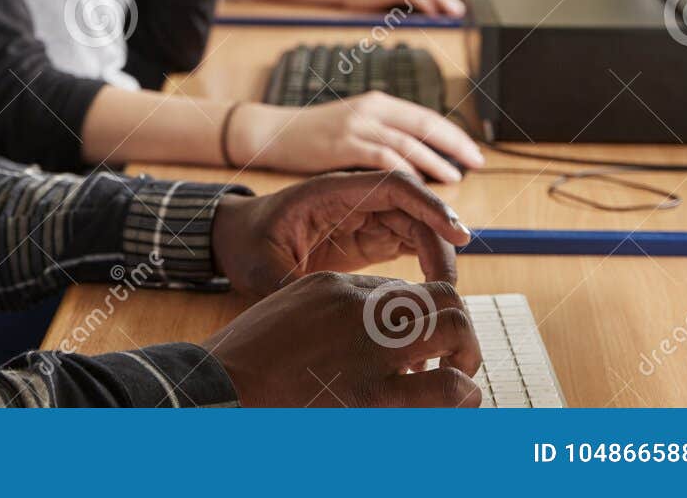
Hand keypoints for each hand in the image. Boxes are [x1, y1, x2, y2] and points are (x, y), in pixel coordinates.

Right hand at [203, 272, 480, 406]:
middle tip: (454, 357)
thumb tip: (364, 335)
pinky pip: (443, 385)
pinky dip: (463, 391)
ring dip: (466, 351)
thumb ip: (329, 315)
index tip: (419, 346)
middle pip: (440, 296)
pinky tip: (462, 399)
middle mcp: (361, 306)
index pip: (404, 288)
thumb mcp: (288, 315)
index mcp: (337, 286)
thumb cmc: (244, 362)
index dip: (421, 316)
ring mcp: (370, 346)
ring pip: (453, 326)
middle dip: (457, 325)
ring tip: (460, 375)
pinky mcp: (372, 393)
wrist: (220, 389)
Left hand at [210, 169, 471, 295]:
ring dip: (434, 254)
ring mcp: (362, 217)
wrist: (234, 241)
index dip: (430, 204)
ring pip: (415, 226)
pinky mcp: (366, 238)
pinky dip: (423, 264)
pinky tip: (428, 294)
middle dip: (438, 239)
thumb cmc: (246, 245)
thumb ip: (295, 289)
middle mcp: (354, 199)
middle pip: (413, 207)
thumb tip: (324, 325)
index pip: (393, 186)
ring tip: (441, 298)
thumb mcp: (262, 270)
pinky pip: (406, 243)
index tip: (457, 232)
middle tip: (448, 287)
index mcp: (332, 192)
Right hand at [228, 93, 483, 182]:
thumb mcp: (353, 131)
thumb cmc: (312, 138)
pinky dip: (405, 171)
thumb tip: (417, 166)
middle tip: (477, 162)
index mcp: (378, 103)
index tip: (473, 152)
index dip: (453, 134)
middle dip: (454, 144)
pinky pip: (383, 157)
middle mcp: (372, 109)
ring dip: (435, 162)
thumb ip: (381, 141)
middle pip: (425, 125)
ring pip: (409, 142)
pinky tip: (418, 186)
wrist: (271, 133)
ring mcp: (358, 125)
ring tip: (455, 177)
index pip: (425, 117)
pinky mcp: (344, 144)